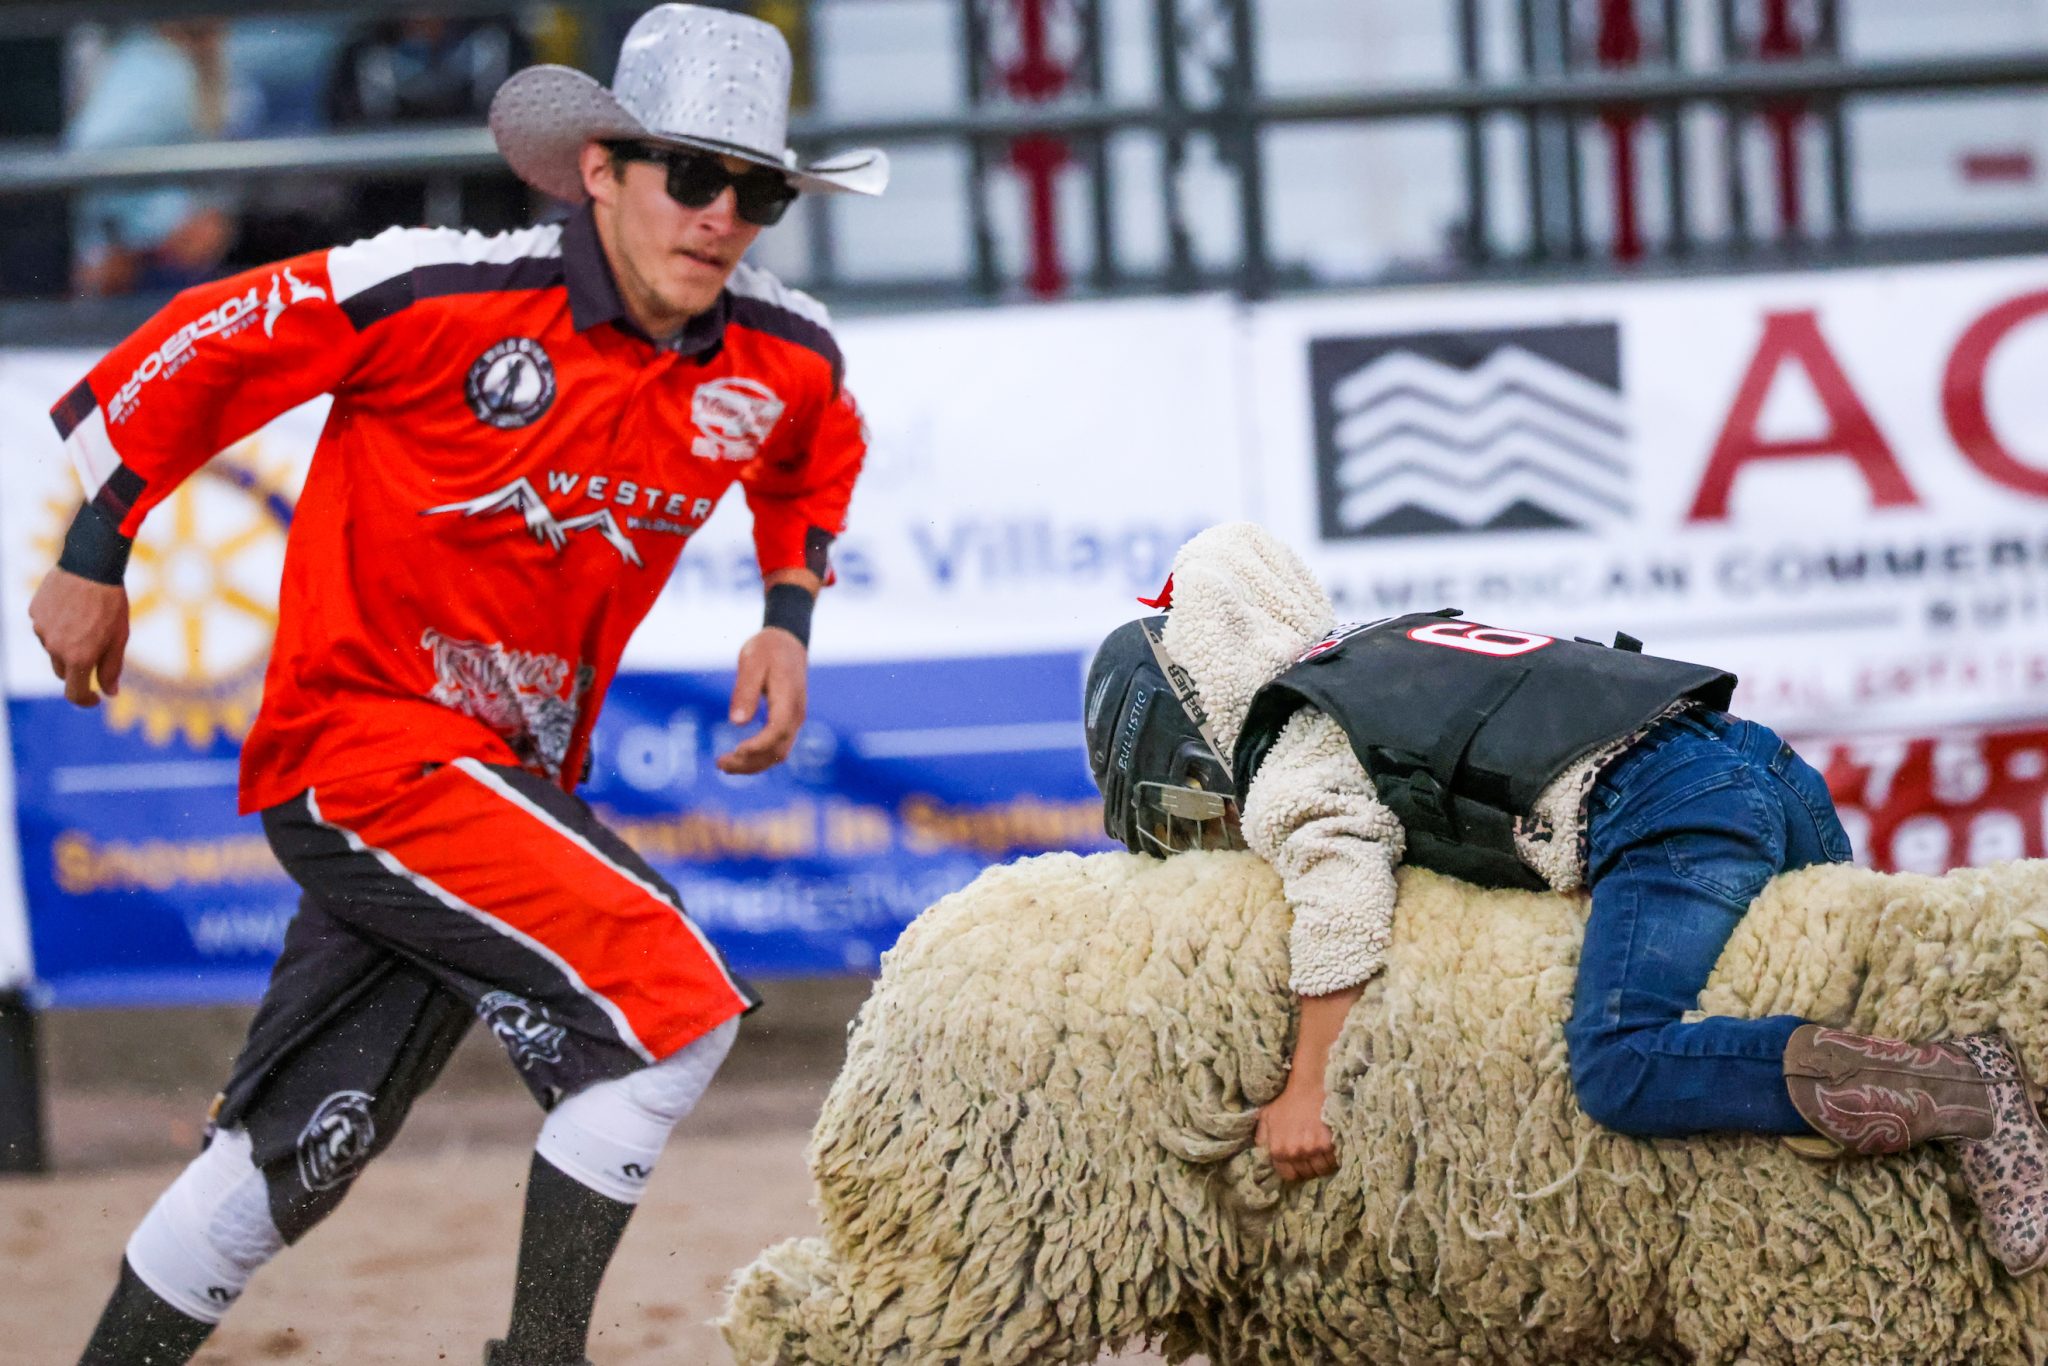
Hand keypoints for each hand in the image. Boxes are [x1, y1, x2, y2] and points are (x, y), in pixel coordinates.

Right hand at [28, 567, 129, 707]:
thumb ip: (112, 668)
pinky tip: (72, 608)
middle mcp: (55, 647)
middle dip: (78, 667)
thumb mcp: (119, 638)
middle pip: (63, 670)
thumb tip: (110, 693)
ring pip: (53, 647)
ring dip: (67, 643)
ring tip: (86, 620)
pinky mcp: (34, 613)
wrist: (90, 566)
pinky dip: (57, 625)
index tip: (95, 698)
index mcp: (78, 657)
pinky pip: (46, 627)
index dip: (85, 700)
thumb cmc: (111, 604)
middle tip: (96, 649)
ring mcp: (41, 629)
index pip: (74, 692)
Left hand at [716, 627, 807, 774]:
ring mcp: (794, 721)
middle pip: (777, 750)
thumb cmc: (767, 649)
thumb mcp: (751, 662)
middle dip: (749, 762)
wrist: (788, 642)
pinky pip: (777, 748)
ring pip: (778, 754)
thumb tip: (737, 723)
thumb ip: (745, 692)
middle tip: (720, 763)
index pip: (777, 730)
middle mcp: (796, 714)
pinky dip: (758, 758)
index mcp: (788, 698)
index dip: (758, 745)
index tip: (735, 750)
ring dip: (753, 765)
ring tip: (724, 765)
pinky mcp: (788, 723)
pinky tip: (738, 757)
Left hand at [1256, 1080, 1337, 1182]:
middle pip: (1307, 1173)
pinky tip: (1332, 1145)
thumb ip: (1262, 1140)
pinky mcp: (1330, 1143)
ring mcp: (1314, 1149)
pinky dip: (1335, 1156)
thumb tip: (1263, 1158)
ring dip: (1323, 1161)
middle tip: (1312, 1153)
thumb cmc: (1286, 1100)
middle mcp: (1295, 1152)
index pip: (1289, 1176)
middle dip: (1309, 1165)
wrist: (1309, 1084)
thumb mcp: (1266, 1118)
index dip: (1294, 1169)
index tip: (1299, 1161)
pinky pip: (1334, 1161)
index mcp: (1278, 1150)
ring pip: (1322, 1169)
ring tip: (1322, 1149)